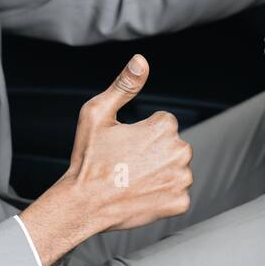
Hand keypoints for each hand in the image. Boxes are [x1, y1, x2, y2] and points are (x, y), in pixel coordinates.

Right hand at [18, 55, 192, 265]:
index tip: (124, 145)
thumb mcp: (97, 113)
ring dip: (160, 173)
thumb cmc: (88, 158)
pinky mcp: (179, 202)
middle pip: (172, 146)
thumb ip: (124, 85)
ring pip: (176, 169)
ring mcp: (181, 179)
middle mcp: (180, 151)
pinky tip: (142, 195)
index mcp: (164, 127)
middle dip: (154, 152)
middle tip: (126, 164)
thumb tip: (140, 61)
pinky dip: (163, 195)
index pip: (164, 123)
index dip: (142, 133)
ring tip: (133, 180)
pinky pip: (177, 194)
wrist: (83, 204)